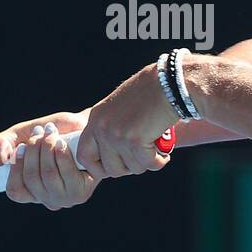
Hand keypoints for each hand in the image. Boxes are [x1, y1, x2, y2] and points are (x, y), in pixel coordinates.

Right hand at [0, 111, 98, 209]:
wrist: (80, 126)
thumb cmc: (49, 133)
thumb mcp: (18, 135)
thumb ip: (0, 144)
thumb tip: (0, 161)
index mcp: (30, 191)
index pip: (15, 191)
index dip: (15, 168)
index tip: (20, 147)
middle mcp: (47, 199)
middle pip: (31, 179)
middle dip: (33, 150)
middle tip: (38, 132)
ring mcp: (65, 198)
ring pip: (48, 174)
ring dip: (47, 148)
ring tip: (50, 133)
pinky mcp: (82, 192)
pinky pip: (66, 173)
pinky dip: (61, 153)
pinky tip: (62, 142)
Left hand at [76, 64, 183, 180]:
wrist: (168, 82)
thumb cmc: (150, 93)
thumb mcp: (119, 107)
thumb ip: (112, 128)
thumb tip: (113, 154)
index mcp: (96, 118)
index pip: (84, 155)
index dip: (98, 167)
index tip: (114, 167)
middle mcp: (102, 127)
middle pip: (109, 169)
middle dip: (128, 168)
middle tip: (141, 158)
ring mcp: (117, 135)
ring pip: (132, 168)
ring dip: (146, 162)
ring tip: (155, 148)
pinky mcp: (135, 140)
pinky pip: (148, 164)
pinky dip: (159, 161)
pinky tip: (164, 152)